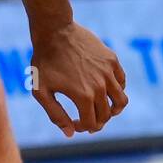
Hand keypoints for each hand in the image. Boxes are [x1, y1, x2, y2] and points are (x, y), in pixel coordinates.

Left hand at [30, 21, 126, 136]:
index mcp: (83, 96)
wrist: (53, 29)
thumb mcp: (41, 90)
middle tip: (85, 118)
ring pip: (121, 101)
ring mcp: (108, 72)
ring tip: (101, 109)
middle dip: (96, 121)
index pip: (91, 124)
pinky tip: (104, 89)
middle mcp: (100, 86)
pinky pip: (122, 81)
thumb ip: (55, 114)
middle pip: (106, 115)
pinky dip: (117, 90)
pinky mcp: (111, 59)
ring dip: (112, 110)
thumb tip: (70, 133)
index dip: (82, 128)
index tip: (74, 123)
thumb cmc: (44, 60)